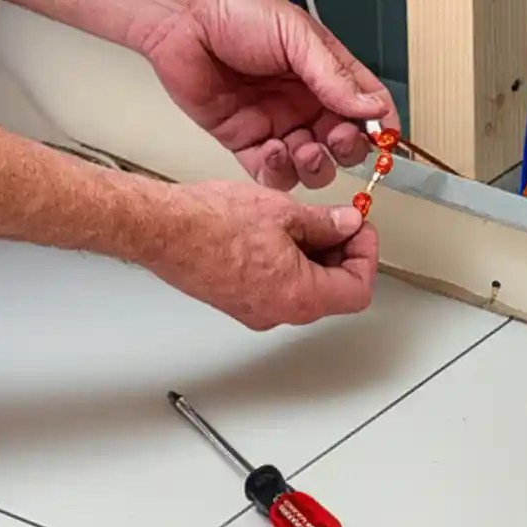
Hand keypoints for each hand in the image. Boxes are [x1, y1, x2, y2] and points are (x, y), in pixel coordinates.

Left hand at [139, 0, 398, 190]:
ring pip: (312, 164)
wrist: (178, 16)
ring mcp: (276, 122)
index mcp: (325, 71)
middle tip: (337, 139)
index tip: (386, 140)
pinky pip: (271, 171)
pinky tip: (273, 151)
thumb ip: (335, 76)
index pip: (367, 104)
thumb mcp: (296, 35)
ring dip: (315, 166)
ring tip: (304, 150)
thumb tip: (372, 107)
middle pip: (344, 142)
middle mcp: (305, 100)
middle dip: (347, 149)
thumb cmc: (234, 9)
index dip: (380, 125)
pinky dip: (278, 172)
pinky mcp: (245, 139)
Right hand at [148, 180, 377, 330]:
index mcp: (298, 297)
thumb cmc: (210, 223)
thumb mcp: (285, 212)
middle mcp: (279, 313)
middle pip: (335, 292)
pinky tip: (283, 232)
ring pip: (308, 289)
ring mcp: (257, 311)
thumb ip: (327, 223)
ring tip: (308, 221)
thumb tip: (349, 224)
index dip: (366, 256)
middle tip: (341, 221)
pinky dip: (293, 262)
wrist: (160, 229)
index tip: (361, 230)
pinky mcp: (240, 302)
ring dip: (318, 256)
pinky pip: (281, 287)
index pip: (358, 290)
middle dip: (344, 253)